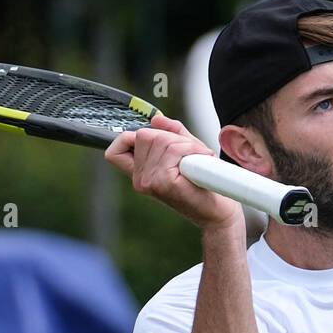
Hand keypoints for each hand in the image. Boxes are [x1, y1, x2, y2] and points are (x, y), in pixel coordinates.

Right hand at [104, 113, 242, 230]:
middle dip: (170, 137)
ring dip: (185, 144)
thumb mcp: (186, 151)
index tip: (154, 140)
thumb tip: (156, 119)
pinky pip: (173, 149)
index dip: (127, 138)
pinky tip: (199, 162)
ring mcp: (149, 182)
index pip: (114, 152)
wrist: (219, 212)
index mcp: (140, 174)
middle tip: (189, 152)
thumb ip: (172, 133)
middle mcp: (140, 180)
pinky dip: (190, 149)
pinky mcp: (163, 183)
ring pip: (161, 140)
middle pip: (144, 135)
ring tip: (197, 159)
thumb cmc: (204, 183)